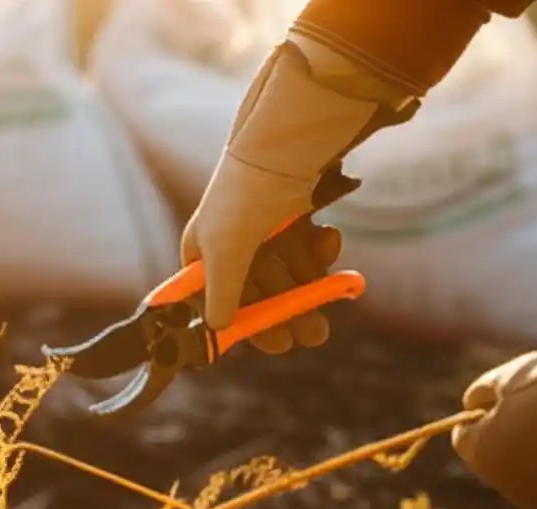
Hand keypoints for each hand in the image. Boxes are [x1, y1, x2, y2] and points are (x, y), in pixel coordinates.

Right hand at [181, 41, 381, 353]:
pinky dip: (321, 250)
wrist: (293, 136)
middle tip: (313, 334)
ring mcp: (264, 226)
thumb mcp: (228, 249)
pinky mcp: (294, 212)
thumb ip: (221, 293)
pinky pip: (307, 246)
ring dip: (310, 286)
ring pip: (289, 272)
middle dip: (288, 311)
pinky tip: (329, 239)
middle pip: (259, 291)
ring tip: (334, 294)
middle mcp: (230, 240)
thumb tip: (217, 329)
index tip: (275, 344)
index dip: (246, 323)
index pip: (218, 300)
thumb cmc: (249, 192)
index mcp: (202, 249)